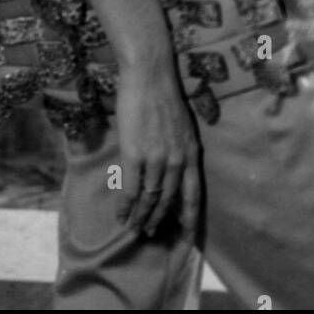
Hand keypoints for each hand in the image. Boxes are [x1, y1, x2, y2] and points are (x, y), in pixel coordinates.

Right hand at [113, 65, 201, 238]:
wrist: (149, 77)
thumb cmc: (164, 96)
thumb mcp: (183, 127)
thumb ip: (180, 150)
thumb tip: (173, 169)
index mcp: (191, 153)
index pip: (193, 195)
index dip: (189, 218)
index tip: (186, 236)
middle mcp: (177, 161)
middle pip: (168, 201)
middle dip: (159, 221)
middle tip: (150, 233)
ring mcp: (156, 159)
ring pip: (149, 199)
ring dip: (140, 217)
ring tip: (133, 229)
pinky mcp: (134, 155)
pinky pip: (131, 189)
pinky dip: (125, 206)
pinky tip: (120, 215)